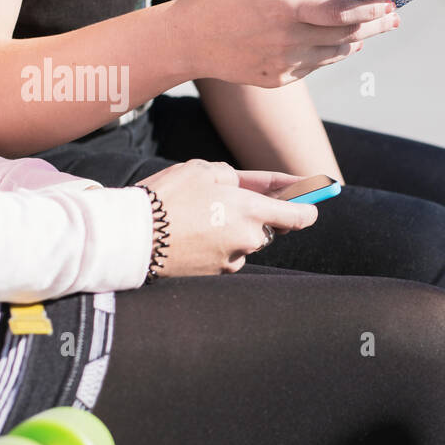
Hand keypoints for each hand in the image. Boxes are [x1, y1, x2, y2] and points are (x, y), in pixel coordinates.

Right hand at [138, 160, 318, 275]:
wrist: (132, 236)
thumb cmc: (167, 196)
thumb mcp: (201, 170)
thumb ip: (233, 178)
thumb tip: (244, 188)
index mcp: (252, 210)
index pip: (300, 216)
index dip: (309, 208)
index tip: (312, 203)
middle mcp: (249, 239)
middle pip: (269, 228)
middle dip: (256, 215)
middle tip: (228, 202)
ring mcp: (233, 259)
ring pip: (245, 243)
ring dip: (233, 231)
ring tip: (198, 218)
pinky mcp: (215, 274)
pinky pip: (226, 256)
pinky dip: (217, 246)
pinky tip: (190, 236)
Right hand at [179, 0, 400, 87]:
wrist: (192, 41)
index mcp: (284, 10)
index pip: (339, 12)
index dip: (369, 10)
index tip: (390, 4)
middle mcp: (289, 40)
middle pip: (345, 35)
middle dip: (374, 25)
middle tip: (395, 17)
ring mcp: (286, 64)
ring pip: (334, 53)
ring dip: (358, 40)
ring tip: (376, 29)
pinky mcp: (281, 78)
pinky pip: (316, 65)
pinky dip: (334, 53)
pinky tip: (346, 44)